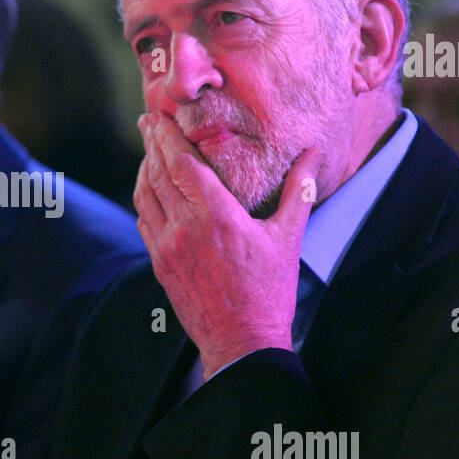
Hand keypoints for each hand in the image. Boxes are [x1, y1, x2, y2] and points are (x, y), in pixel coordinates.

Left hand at [134, 112, 322, 373]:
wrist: (242, 342)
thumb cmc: (269, 292)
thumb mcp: (288, 238)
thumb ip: (298, 192)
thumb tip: (314, 155)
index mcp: (217, 216)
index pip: (182, 164)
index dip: (167, 136)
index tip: (158, 116)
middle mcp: (185, 228)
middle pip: (158, 173)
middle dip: (151, 143)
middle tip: (147, 121)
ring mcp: (167, 248)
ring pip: (145, 197)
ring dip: (144, 169)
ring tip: (147, 151)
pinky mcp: (160, 265)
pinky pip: (144, 222)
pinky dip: (144, 200)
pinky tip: (150, 191)